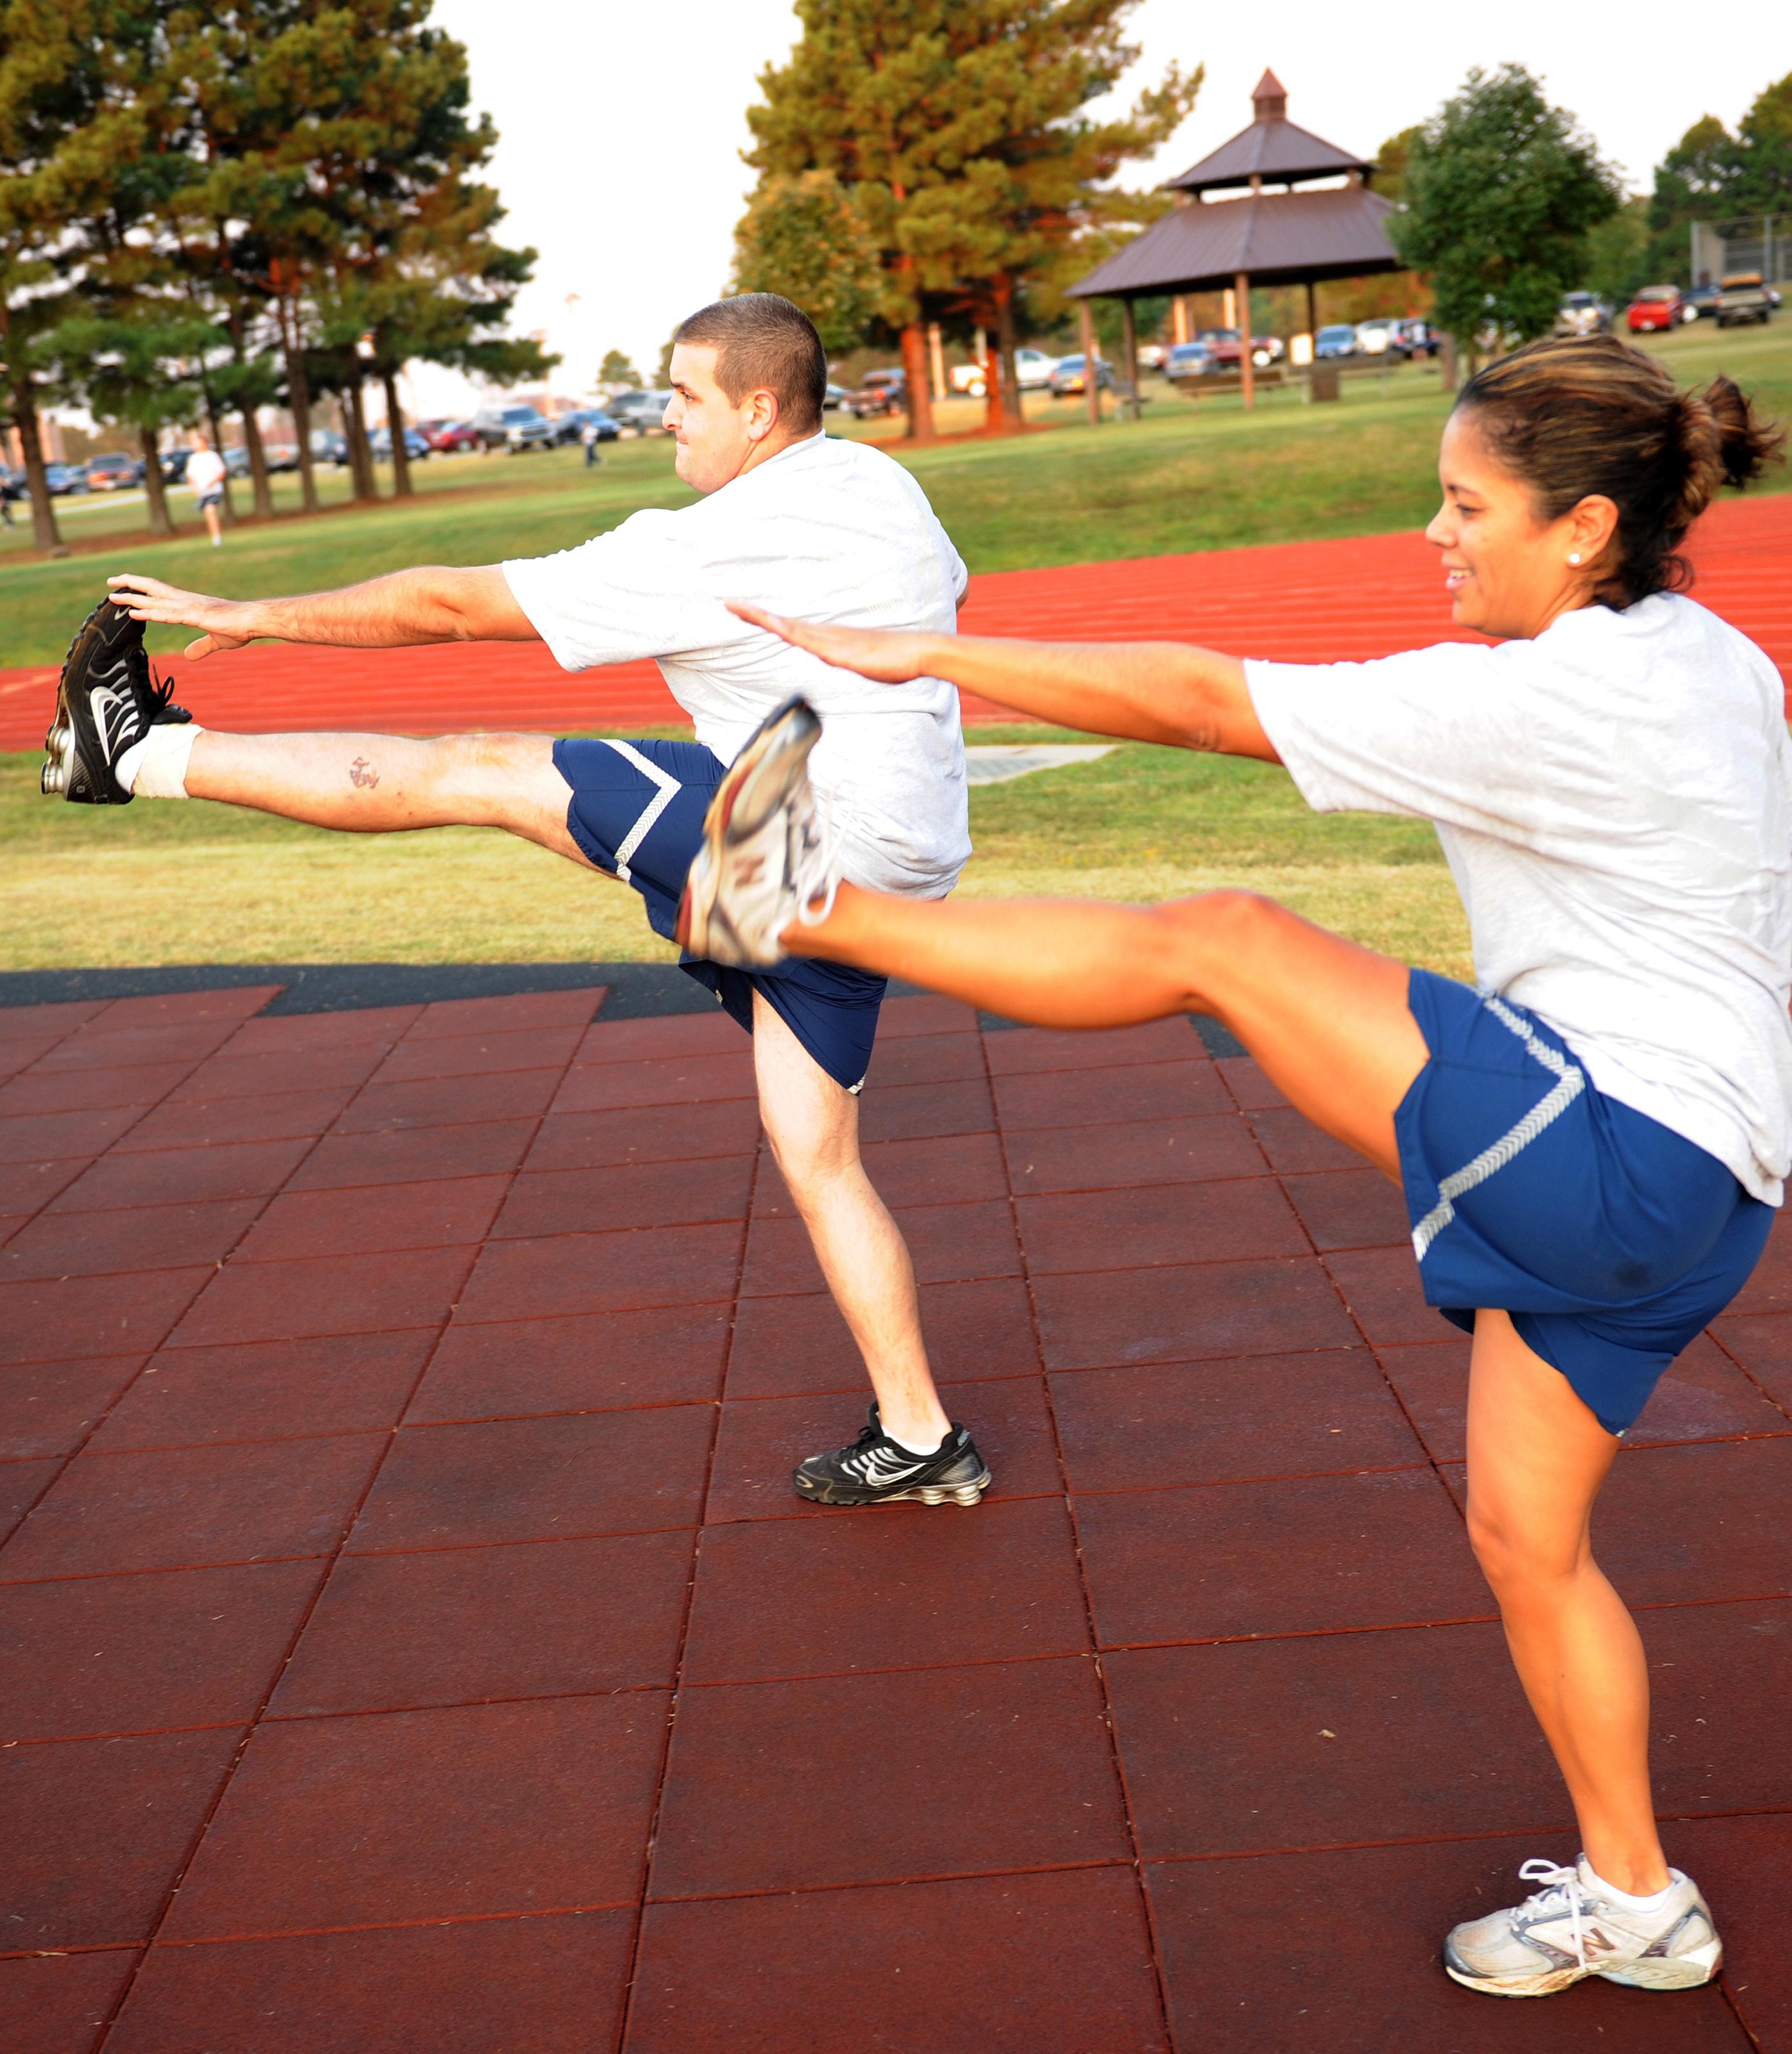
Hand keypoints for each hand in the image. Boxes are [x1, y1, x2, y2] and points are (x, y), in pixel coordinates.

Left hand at [106, 572, 256, 659]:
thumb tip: (188, 655)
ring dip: (132, 598)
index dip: (143, 591)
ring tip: (113, 595)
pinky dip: (149, 613)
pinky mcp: (194, 615)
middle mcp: (186, 601)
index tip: (126, 589)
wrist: (254, 620)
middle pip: (152, 589)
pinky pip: (166, 614)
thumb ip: (201, 646)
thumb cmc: (239, 627)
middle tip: (110, 583)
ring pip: (154, 599)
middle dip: (130, 585)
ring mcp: (188, 606)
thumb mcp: (216, 640)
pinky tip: (134, 613)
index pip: (161, 594)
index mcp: (190, 604)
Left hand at [726, 599, 934, 682]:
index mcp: (829, 639)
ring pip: (787, 625)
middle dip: (753, 613)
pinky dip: (786, 629)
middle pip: (781, 622)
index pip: (790, 627)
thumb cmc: (897, 661)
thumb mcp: (864, 666)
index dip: (766, 619)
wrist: (919, 652)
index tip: (744, 611)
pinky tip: (772, 623)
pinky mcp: (839, 650)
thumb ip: (849, 666)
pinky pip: (807, 639)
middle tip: (726, 601)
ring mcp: (831, 640)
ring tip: (735, 606)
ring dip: (761, 617)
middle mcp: (826, 634)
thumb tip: (842, 672)